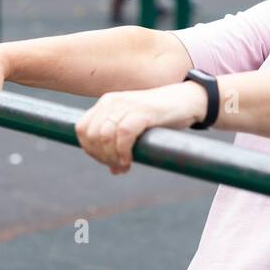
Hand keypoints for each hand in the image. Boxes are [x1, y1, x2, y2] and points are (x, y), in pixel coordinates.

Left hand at [75, 82, 206, 174]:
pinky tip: (129, 160)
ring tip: (125, 164)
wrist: (187, 100)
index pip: (82, 129)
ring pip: (104, 136)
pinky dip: (123, 152)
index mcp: (106, 103)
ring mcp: (126, 104)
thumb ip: (120, 143)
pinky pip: (123, 134)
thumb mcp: (135, 126)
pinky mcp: (142, 111)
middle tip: (117, 165)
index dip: (90, 150)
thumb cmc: (161, 116)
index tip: (107, 161)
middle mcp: (112, 101)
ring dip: (111, 157)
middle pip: (91, 135)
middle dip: (101, 156)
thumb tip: (113, 169)